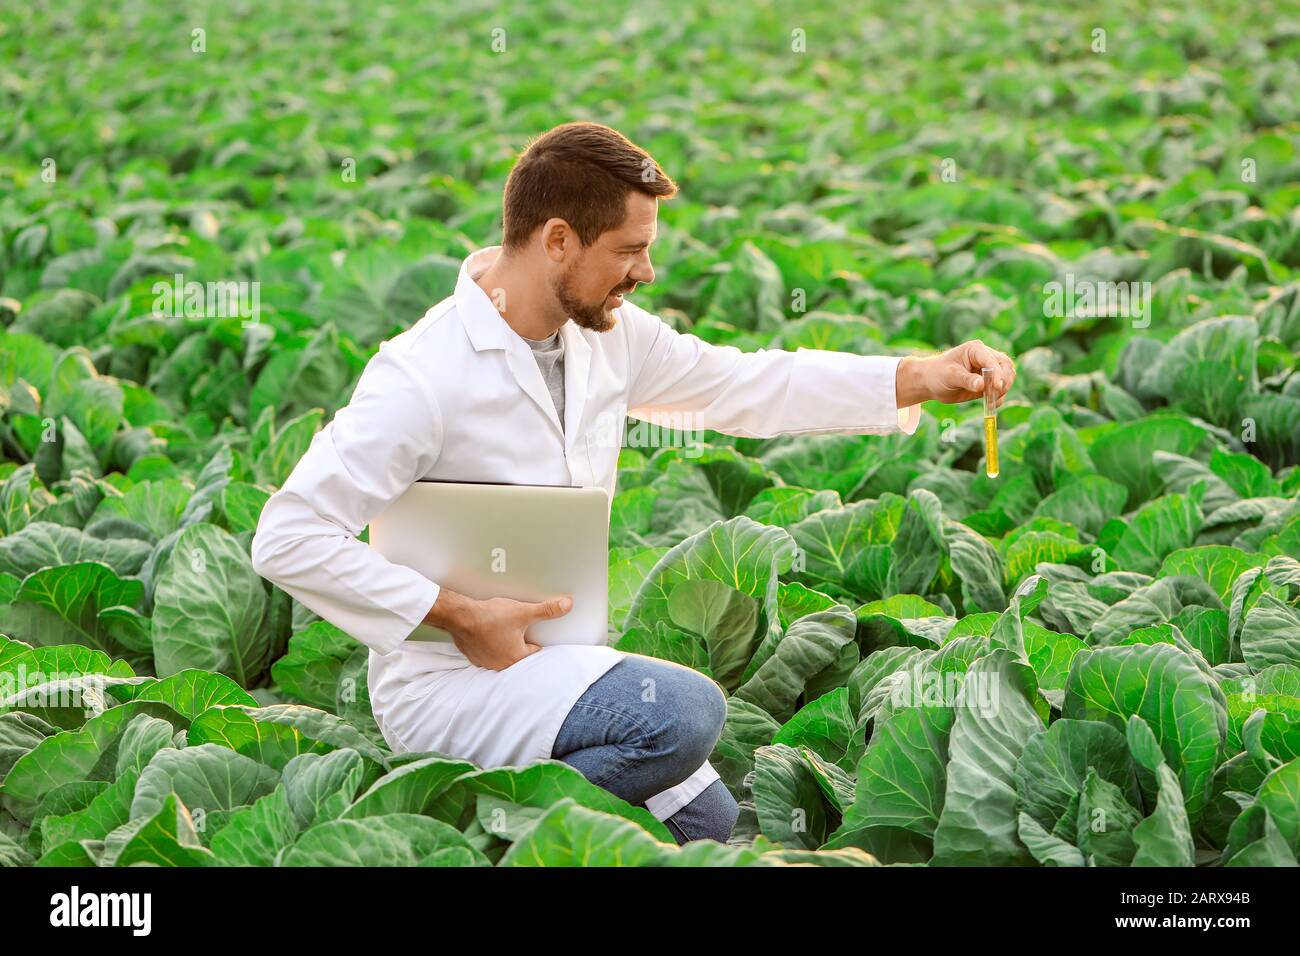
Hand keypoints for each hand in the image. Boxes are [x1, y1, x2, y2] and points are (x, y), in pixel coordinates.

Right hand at [424, 588, 571, 669]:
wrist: (459, 616)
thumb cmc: (490, 617)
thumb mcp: (523, 612)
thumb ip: (547, 610)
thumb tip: (567, 605)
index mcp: (516, 658)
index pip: (535, 651)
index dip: (535, 637)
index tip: (531, 629)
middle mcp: (501, 666)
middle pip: (519, 653)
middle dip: (520, 640)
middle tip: (516, 627)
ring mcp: (485, 662)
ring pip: (503, 653)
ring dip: (504, 643)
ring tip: (502, 628)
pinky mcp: (474, 657)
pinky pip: (488, 652)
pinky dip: (490, 644)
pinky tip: (488, 632)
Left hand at [896, 339, 1015, 406]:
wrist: (931, 382)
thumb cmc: (938, 374)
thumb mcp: (950, 376)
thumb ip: (966, 380)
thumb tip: (982, 385)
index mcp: (976, 350)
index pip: (992, 360)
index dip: (997, 373)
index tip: (997, 386)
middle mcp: (986, 357)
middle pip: (1006, 366)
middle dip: (1004, 381)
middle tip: (995, 394)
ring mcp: (989, 370)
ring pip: (1007, 377)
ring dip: (1003, 389)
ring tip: (990, 401)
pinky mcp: (988, 383)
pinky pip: (1000, 390)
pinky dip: (999, 398)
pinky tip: (990, 404)